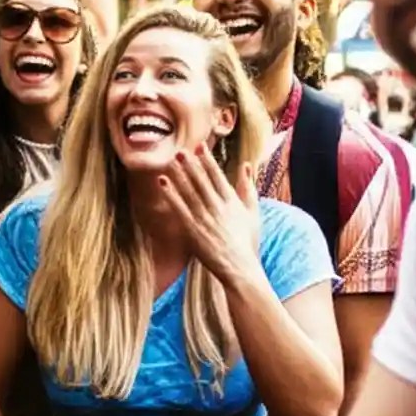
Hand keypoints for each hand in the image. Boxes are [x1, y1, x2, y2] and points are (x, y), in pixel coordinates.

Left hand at [159, 144, 261, 282]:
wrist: (240, 268)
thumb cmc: (248, 242)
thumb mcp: (253, 212)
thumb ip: (248, 187)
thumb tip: (246, 164)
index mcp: (231, 202)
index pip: (217, 176)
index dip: (207, 160)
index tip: (199, 146)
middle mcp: (217, 207)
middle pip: (201, 181)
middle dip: (190, 164)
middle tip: (179, 150)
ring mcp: (204, 218)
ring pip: (189, 192)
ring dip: (178, 175)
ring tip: (169, 161)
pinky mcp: (193, 230)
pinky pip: (179, 208)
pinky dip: (170, 194)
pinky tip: (162, 183)